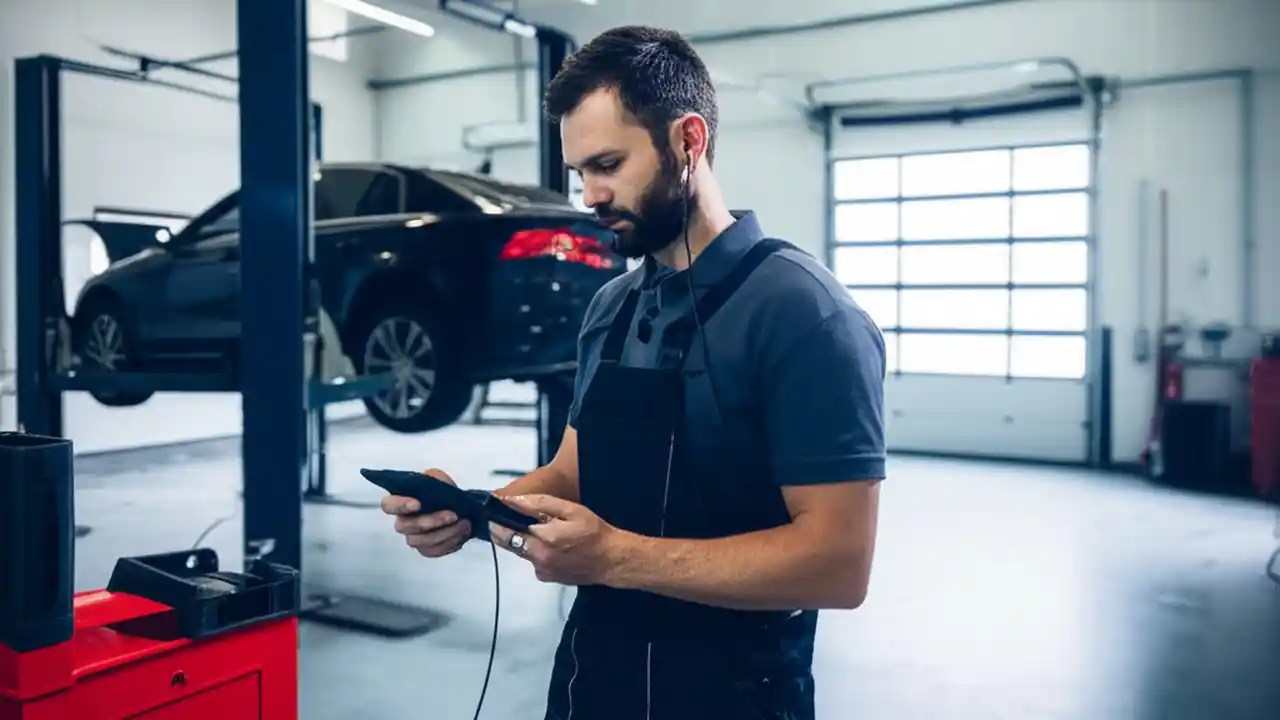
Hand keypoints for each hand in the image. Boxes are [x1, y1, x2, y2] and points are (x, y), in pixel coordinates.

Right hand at [380, 468, 471, 557]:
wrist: (461, 510)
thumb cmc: (444, 494)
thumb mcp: (440, 480)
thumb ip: (434, 477)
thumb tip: (433, 480)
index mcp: (401, 501)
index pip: (389, 505)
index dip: (400, 506)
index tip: (417, 504)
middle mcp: (403, 522)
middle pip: (406, 526)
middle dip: (431, 521)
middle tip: (453, 515)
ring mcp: (414, 538)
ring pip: (422, 541)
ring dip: (445, 532)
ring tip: (464, 522)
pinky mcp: (426, 549)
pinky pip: (435, 550)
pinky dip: (451, 542)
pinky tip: (462, 532)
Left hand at [490, 494, 624, 586]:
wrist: (611, 560)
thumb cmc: (594, 532)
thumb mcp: (570, 510)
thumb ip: (539, 504)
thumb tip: (512, 500)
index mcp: (542, 539)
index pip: (507, 530)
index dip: (497, 521)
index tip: (492, 513)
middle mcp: (538, 558)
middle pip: (509, 544)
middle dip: (505, 531)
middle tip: (506, 519)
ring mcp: (541, 571)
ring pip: (522, 552)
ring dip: (524, 541)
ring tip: (540, 530)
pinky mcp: (547, 577)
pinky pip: (534, 561)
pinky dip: (537, 552)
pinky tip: (553, 546)